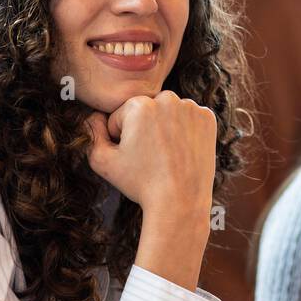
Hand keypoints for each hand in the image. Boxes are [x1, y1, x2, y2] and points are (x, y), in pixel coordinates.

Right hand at [86, 93, 217, 288]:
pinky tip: (182, 150)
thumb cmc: (140, 183)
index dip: (122, 138)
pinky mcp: (208, 118)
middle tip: (151, 157)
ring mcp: (191, 107)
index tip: (134, 156)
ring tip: (167, 155)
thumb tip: (94, 115)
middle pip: (146, 111)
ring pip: (168, 113)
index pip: (122, 116)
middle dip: (144, 129)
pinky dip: (185, 131)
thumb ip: (91, 133)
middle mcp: (168, 98)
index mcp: (139, 104)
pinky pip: (188, 118)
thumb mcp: (102, 161)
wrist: (180, 201)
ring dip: (165, 128)